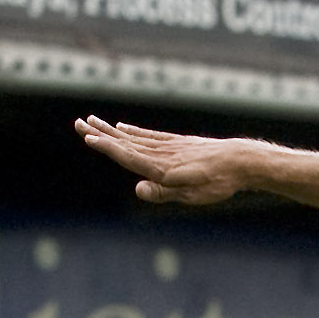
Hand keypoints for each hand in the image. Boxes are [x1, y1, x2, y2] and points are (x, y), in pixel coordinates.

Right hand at [75, 116, 258, 205]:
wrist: (240, 160)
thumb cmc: (217, 183)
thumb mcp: (191, 195)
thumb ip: (163, 192)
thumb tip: (137, 190)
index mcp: (161, 168)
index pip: (128, 156)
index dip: (107, 147)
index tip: (87, 137)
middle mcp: (161, 153)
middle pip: (125, 142)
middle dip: (101, 134)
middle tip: (78, 124)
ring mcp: (169, 146)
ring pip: (134, 137)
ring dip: (112, 130)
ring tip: (93, 121)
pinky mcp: (178, 143)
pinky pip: (150, 136)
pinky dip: (134, 131)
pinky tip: (123, 127)